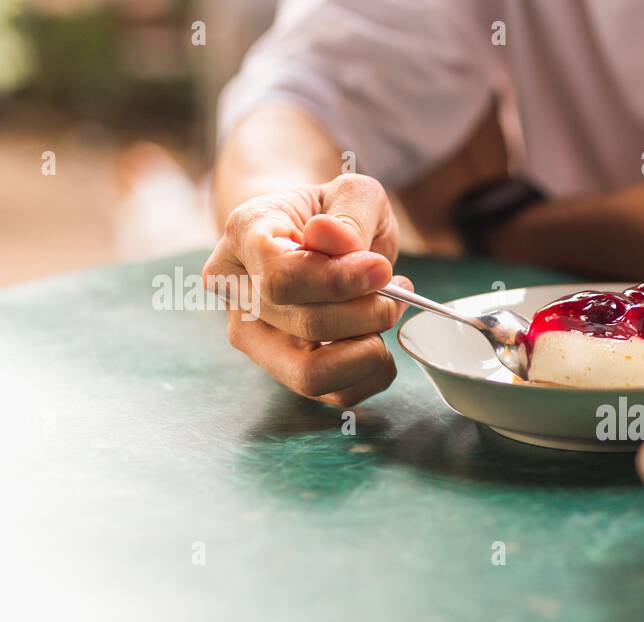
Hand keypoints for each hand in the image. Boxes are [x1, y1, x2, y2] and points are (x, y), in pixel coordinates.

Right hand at [203, 173, 409, 406]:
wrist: (315, 236)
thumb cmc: (333, 213)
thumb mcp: (353, 193)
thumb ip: (350, 211)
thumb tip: (335, 239)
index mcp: (243, 236)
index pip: (282, 277)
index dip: (340, 281)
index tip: (382, 269)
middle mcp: (237, 292)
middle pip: (305, 324)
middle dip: (366, 312)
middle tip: (395, 290)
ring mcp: (255, 337)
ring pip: (311, 373)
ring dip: (367, 350)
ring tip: (386, 314)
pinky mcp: (284, 370)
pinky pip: (334, 394)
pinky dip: (372, 374)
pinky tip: (379, 340)